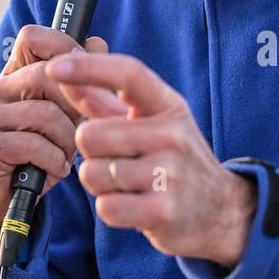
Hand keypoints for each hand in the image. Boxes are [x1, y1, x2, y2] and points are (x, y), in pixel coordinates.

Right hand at [0, 25, 119, 252]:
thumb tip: (97, 43)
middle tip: (82, 129)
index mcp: (16, 74)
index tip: (85, 77)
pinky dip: (55, 161)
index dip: (65, 48)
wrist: (16, 197)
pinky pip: (35, 145)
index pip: (34, 38)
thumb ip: (85, 81)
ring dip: (68, 140)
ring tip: (67, 154)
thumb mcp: (72, 115)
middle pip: (48, 75)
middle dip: (76, 106)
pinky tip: (55, 168)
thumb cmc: (47, 151)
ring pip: (46, 113)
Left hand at [46, 51, 257, 267]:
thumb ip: (104, 102)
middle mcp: (172, 135)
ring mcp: (170, 173)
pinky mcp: (163, 210)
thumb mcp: (150, 124)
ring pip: (93, 174)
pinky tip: (134, 205)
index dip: (89, 68)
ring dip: (101, 184)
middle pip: (91, 134)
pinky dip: (112, 208)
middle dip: (90, 152)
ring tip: (129, 185)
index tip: (56, 67)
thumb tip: (65, 70)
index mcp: (169, 107)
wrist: (222, 210)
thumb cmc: (174, 161)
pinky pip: (106, 206)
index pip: (129, 74)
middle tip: (116, 160)